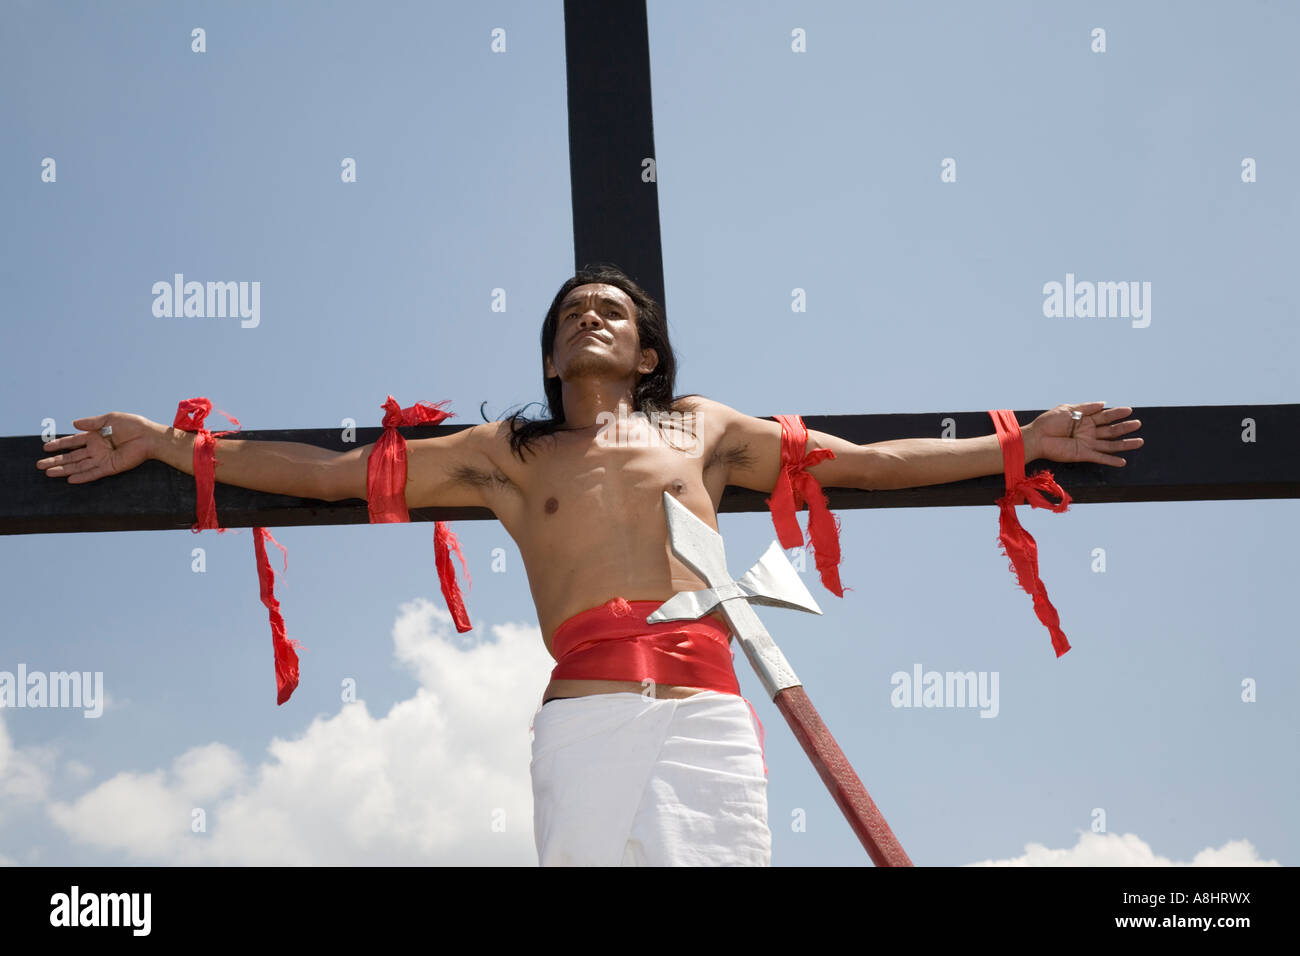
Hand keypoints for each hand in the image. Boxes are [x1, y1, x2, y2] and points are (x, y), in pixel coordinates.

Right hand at [36, 412, 159, 483]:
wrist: (149, 436)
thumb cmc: (133, 425)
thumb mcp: (109, 419)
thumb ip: (91, 423)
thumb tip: (73, 424)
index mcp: (96, 437)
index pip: (73, 442)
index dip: (59, 444)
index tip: (45, 447)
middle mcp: (97, 449)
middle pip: (72, 456)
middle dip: (56, 460)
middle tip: (40, 465)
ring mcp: (102, 459)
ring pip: (78, 466)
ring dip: (63, 469)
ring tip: (48, 472)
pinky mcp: (110, 467)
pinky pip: (93, 473)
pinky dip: (82, 476)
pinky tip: (69, 479)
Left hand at [1028, 402, 1142, 466]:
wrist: (1037, 437)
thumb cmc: (1049, 422)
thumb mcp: (1068, 409)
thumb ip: (1086, 407)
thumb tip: (1104, 403)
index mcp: (1085, 420)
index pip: (1104, 416)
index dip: (1117, 413)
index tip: (1129, 409)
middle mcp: (1088, 432)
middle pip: (1111, 430)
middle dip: (1124, 427)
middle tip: (1138, 423)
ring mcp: (1087, 444)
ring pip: (1110, 444)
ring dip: (1124, 444)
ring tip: (1139, 441)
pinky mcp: (1083, 454)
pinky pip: (1100, 458)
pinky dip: (1111, 460)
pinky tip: (1123, 462)